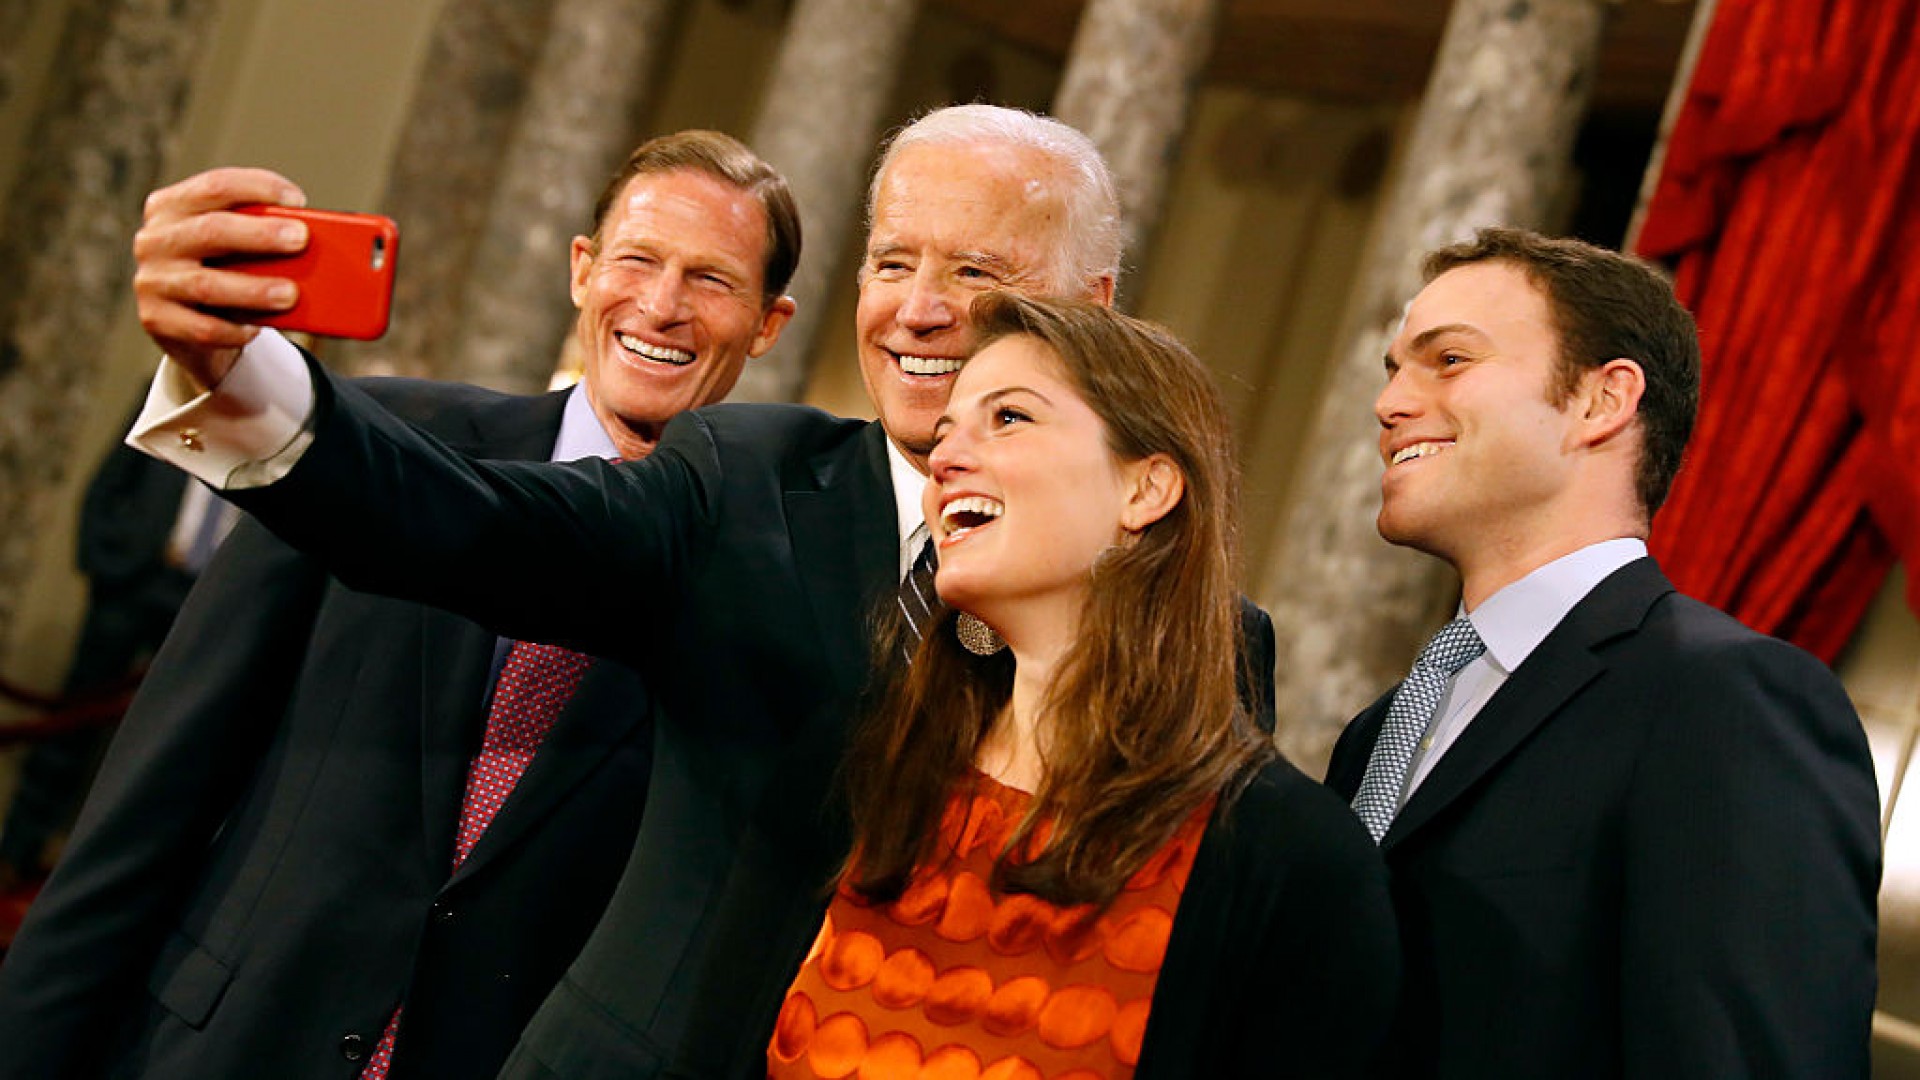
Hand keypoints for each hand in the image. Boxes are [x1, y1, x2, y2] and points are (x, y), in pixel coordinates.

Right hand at [132, 168, 310, 388]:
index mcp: (173, 206)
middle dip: (259, 235)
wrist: (187, 323)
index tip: (297, 199)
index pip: (216, 186)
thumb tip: (318, 242)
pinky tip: (258, 329)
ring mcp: (152, 280)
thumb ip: (260, 234)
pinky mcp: (156, 319)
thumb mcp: (235, 246)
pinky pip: (202, 328)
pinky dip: (234, 330)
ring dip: (254, 289)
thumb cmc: (224, 270)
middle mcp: (155, 239)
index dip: (258, 187)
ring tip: (291, 294)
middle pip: (211, 230)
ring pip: (207, 285)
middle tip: (301, 239)